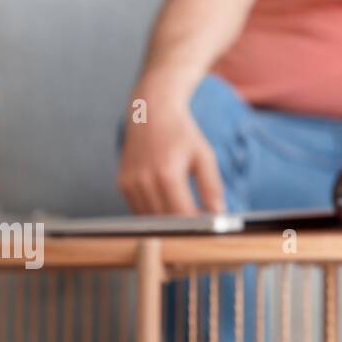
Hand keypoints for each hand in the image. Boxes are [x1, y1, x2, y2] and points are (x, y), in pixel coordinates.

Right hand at [117, 82, 224, 215]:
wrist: (151, 113)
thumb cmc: (181, 134)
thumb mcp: (204, 156)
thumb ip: (212, 186)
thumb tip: (219, 213)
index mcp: (167, 174)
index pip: (181, 215)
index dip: (196, 226)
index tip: (208, 229)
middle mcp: (144, 181)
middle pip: (164, 220)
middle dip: (183, 226)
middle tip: (199, 226)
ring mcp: (129, 184)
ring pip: (150, 219)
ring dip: (167, 223)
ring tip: (185, 216)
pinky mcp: (122, 184)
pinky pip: (138, 210)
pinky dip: (153, 214)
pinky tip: (167, 206)